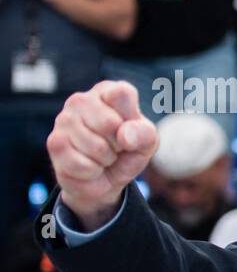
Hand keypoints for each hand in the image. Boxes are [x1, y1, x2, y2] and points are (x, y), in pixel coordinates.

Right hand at [47, 80, 158, 229]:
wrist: (104, 179)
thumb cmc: (127, 152)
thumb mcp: (147, 142)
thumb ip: (144, 133)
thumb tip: (124, 136)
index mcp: (107, 91)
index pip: (122, 93)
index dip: (131, 118)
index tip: (129, 127)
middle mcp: (81, 100)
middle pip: (109, 123)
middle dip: (119, 144)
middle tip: (116, 147)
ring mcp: (63, 120)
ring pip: (96, 147)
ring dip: (106, 159)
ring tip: (103, 156)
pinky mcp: (54, 143)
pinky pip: (83, 164)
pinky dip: (93, 171)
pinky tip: (89, 166)